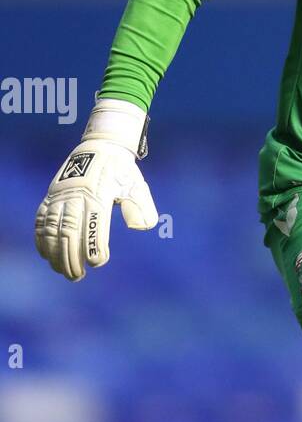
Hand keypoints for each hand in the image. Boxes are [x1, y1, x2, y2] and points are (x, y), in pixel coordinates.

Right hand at [35, 99, 157, 280]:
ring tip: (62, 271)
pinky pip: (40, 219)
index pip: (93, 224)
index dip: (93, 245)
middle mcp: (75, 194)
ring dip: (55, 252)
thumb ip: (141, 206)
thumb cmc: (121, 171)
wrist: (100, 146)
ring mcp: (59, 195)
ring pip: (51, 227)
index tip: (98, 262)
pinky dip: (41, 238)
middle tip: (77, 276)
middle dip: (71, 256)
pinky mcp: (50, 195)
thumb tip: (140, 227)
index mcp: (98, 193)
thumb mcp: (136, 185)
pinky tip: (46, 255)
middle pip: (69, 230)